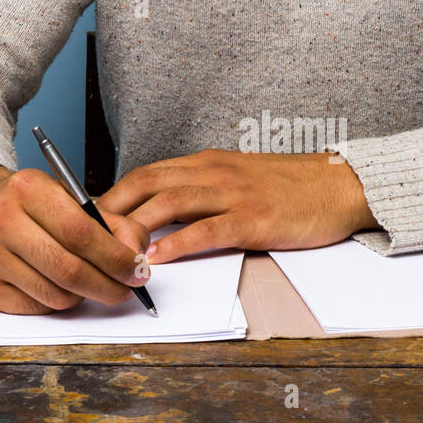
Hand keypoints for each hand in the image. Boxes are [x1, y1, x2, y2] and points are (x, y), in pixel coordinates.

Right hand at [0, 162, 150, 314]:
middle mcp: (0, 219)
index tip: (137, 271)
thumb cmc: (28, 208)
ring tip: (85, 282)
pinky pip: (35, 307)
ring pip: (55, 295)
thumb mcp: (67, 200)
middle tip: (125, 290)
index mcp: (28, 189)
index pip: (82, 233)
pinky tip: (53, 285)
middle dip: (108, 285)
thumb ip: (111, 224)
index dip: (117, 258)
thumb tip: (136, 257)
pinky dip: (54, 302)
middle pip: (69, 269)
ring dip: (81, 295)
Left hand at [94, 149, 379, 264]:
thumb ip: (201, 192)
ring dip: (134, 229)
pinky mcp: (253, 218)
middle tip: (83, 239)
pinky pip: (206, 230)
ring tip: (110, 253)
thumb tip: (159, 214)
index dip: (111, 197)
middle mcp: (212, 172)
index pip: (144, 174)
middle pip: (145, 185)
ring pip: (168, 204)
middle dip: (109, 212)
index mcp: (205, 163)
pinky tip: (157, 258)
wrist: (340, 185)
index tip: (86, 220)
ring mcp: (233, 194)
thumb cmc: (290, 188)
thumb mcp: (237, 179)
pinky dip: (177, 245)